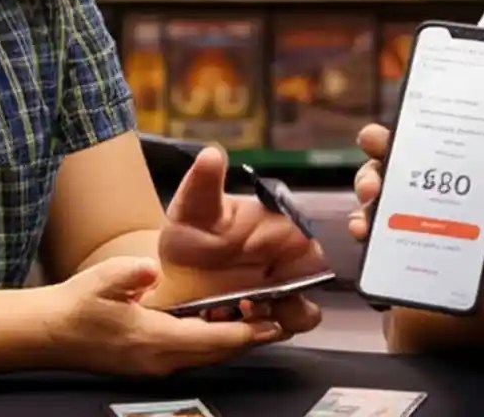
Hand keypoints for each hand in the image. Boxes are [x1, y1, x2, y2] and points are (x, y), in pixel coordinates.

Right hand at [48, 256, 284, 375]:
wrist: (47, 333)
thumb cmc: (74, 306)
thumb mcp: (101, 280)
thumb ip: (128, 275)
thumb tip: (149, 270)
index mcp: (153, 341)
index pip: (212, 341)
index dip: (247, 333)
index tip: (274, 322)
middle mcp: (160, 359)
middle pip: (218, 352)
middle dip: (250, 336)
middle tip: (280, 317)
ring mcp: (156, 364)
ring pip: (208, 354)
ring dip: (234, 339)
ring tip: (260, 317)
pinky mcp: (151, 360)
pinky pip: (193, 352)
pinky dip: (215, 340)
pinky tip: (223, 322)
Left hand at [152, 145, 326, 338]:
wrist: (173, 273)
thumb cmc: (191, 234)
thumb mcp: (192, 209)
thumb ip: (204, 183)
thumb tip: (211, 154)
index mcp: (278, 228)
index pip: (305, 244)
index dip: (289, 258)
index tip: (260, 267)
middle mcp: (287, 259)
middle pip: (310, 281)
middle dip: (285, 292)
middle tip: (248, 296)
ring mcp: (281, 290)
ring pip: (302, 309)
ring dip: (279, 316)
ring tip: (243, 312)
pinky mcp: (271, 316)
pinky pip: (288, 326)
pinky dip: (272, 329)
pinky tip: (243, 322)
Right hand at [347, 123, 483, 285]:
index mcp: (433, 165)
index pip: (398, 143)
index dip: (380, 139)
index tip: (372, 140)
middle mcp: (408, 186)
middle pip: (376, 174)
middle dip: (368, 179)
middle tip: (373, 189)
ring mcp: (397, 216)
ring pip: (368, 208)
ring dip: (361, 215)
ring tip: (363, 228)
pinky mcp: (393, 246)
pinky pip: (372, 242)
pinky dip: (367, 243)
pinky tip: (366, 248)